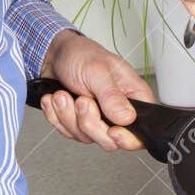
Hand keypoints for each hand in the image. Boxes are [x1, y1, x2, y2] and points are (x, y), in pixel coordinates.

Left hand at [36, 30, 152, 151]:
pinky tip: (54, 99)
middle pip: (109, 140)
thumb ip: (112, 95)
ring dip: (68, 116)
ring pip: (86, 137)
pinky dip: (56, 117)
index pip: (141, 131)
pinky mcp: (79, 122)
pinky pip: (68, 133)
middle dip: (89, 122)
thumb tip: (127, 118)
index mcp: (133, 96)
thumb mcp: (97, 70)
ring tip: (62, 94)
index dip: (127, 138)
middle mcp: (117, 111)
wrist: (53, 54)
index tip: (112, 131)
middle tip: (81, 100)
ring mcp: (98, 119)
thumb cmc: (80, 54)